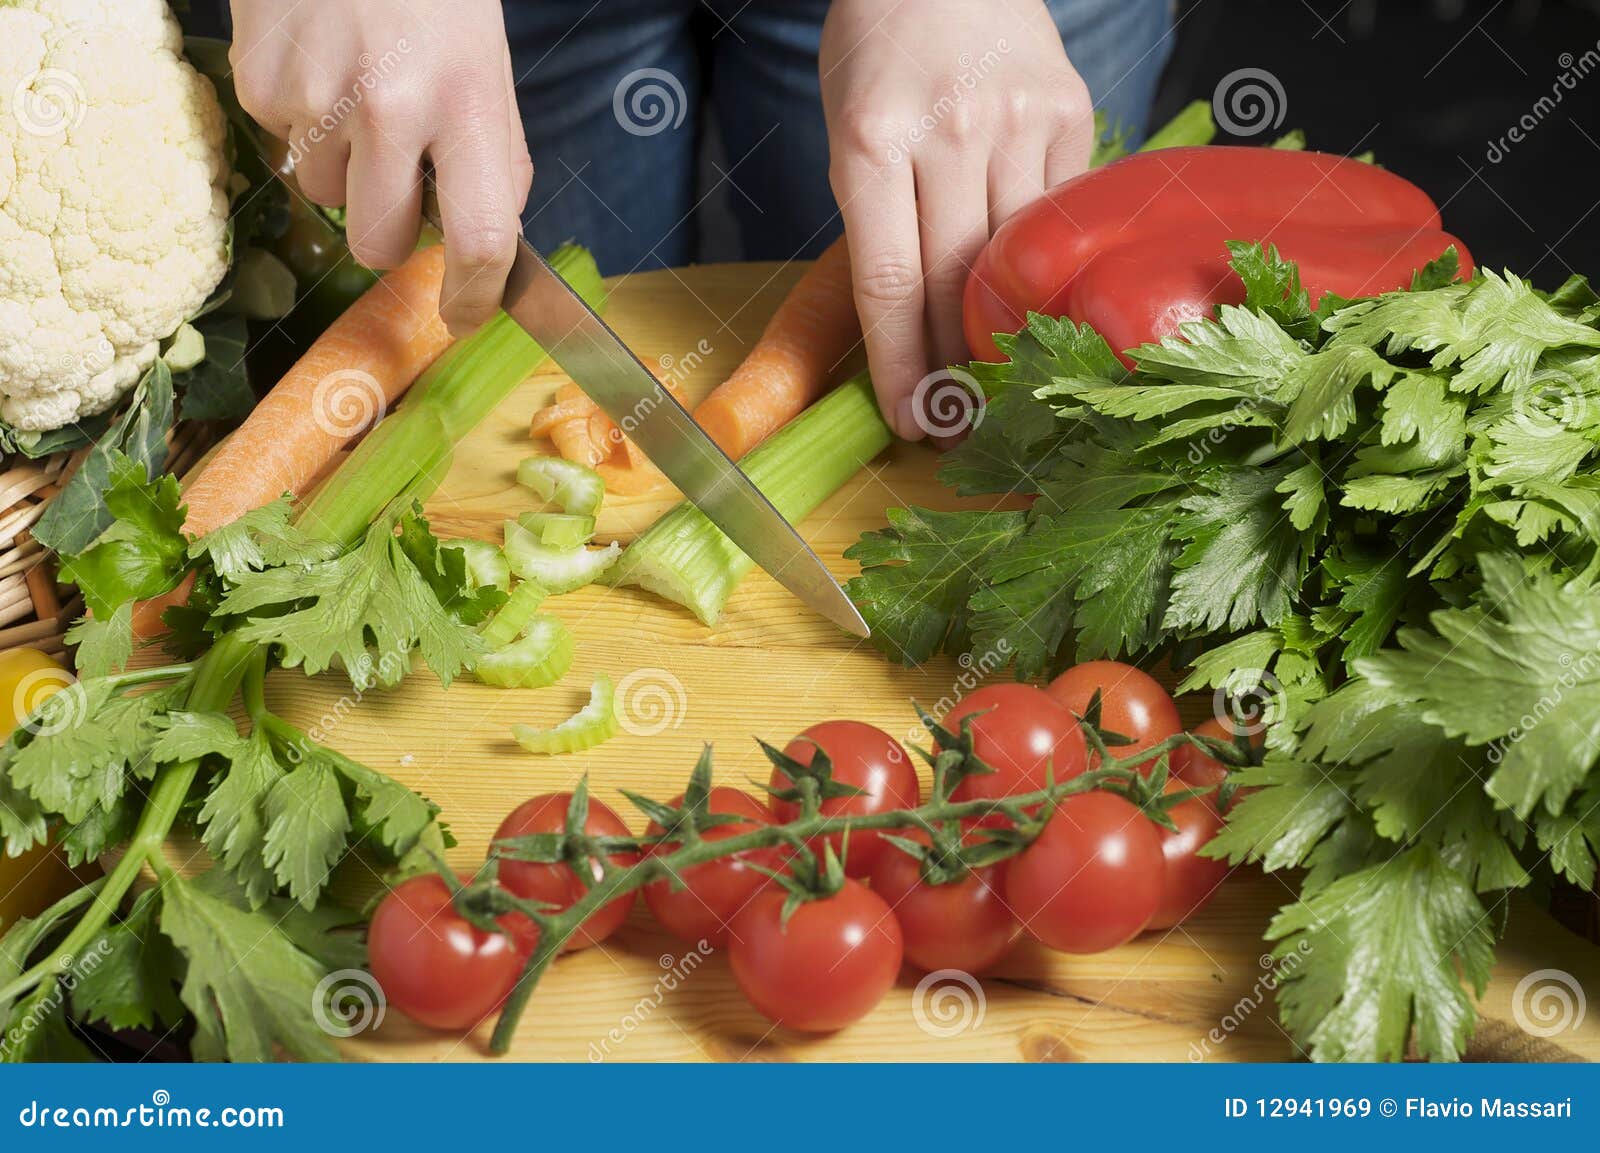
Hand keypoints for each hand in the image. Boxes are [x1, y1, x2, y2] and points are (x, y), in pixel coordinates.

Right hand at [229, 0, 532, 333]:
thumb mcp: (487, 71)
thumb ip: (492, 162)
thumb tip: (487, 248)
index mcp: (465, 103)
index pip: (482, 238)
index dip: (476, 296)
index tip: (465, 314)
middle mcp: (389, 107)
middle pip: (378, 243)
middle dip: (390, 232)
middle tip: (400, 183)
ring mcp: (315, 97)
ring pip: (326, 198)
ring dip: (345, 168)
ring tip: (359, 94)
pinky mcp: (259, 83)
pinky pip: (283, 148)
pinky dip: (304, 125)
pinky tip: (322, 70)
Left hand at [820, 0, 1092, 438]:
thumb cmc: (879, 54)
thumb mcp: (847, 130)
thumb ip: (875, 219)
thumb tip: (911, 331)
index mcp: (871, 140)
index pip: (892, 284)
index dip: (902, 365)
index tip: (910, 421)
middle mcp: (949, 131)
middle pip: (959, 283)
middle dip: (954, 365)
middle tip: (956, 419)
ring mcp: (1019, 119)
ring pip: (1020, 257)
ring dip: (1006, 328)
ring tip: (995, 377)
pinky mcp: (1071, 111)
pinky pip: (1060, 212)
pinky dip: (1046, 259)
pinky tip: (1038, 293)